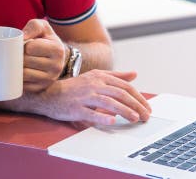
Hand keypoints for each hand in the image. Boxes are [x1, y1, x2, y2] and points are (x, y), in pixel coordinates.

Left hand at [21, 19, 67, 91]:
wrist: (55, 56)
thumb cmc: (45, 39)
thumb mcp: (42, 27)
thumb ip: (34, 26)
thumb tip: (22, 38)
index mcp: (57, 49)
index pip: (30, 48)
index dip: (22, 44)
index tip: (24, 43)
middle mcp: (56, 66)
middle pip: (26, 61)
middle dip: (18, 56)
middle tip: (18, 52)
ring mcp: (49, 79)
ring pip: (24, 75)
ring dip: (16, 68)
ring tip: (17, 61)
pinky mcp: (41, 88)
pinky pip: (23, 86)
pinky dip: (18, 79)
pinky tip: (19, 72)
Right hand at [37, 70, 151, 125]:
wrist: (48, 94)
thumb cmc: (74, 88)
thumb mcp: (95, 77)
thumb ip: (115, 75)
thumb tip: (134, 74)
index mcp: (99, 76)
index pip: (124, 86)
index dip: (138, 97)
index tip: (147, 108)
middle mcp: (93, 84)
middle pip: (120, 93)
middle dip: (136, 105)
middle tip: (146, 116)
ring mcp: (84, 96)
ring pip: (109, 102)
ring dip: (124, 111)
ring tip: (135, 119)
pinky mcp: (76, 108)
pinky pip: (91, 113)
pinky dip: (103, 117)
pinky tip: (113, 122)